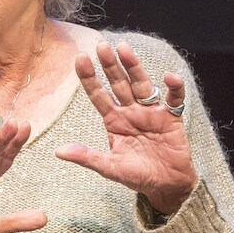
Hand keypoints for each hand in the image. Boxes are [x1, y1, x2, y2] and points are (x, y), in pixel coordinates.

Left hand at [56, 41, 197, 213]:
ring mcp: (151, 112)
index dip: (89, 77)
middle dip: (110, 65)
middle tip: (101, 46)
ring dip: (134, 66)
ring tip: (124, 48)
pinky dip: (174, 88)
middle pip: (118, 84)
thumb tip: (59, 151)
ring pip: (141, 84)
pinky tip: (169, 77)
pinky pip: (174, 99)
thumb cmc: (137, 176)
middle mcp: (130, 111)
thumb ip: (87, 157)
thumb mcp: (109, 168)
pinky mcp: (172, 117)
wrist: (166, 185)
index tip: (80, 58)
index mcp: (114, 121)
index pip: (98, 95)